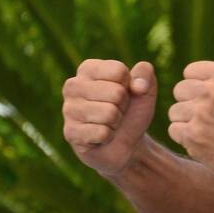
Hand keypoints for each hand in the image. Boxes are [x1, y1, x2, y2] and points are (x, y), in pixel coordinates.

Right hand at [62, 59, 156, 177]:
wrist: (125, 143)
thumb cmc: (131, 111)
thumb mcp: (144, 89)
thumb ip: (145, 74)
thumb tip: (139, 86)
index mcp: (88, 68)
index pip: (119, 71)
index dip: (129, 87)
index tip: (123, 94)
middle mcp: (73, 85)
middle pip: (116, 93)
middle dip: (123, 106)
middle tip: (116, 112)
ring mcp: (68, 109)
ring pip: (110, 114)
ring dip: (116, 122)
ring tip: (110, 123)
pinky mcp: (70, 132)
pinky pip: (102, 133)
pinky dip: (108, 137)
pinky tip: (102, 136)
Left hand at [167, 61, 213, 187]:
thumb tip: (188, 79)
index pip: (190, 72)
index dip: (196, 87)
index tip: (208, 101)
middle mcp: (213, 89)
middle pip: (179, 90)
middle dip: (189, 104)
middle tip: (207, 119)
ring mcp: (201, 111)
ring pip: (174, 111)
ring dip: (186, 122)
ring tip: (207, 132)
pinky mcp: (193, 133)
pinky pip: (174, 130)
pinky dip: (185, 139)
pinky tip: (203, 142)